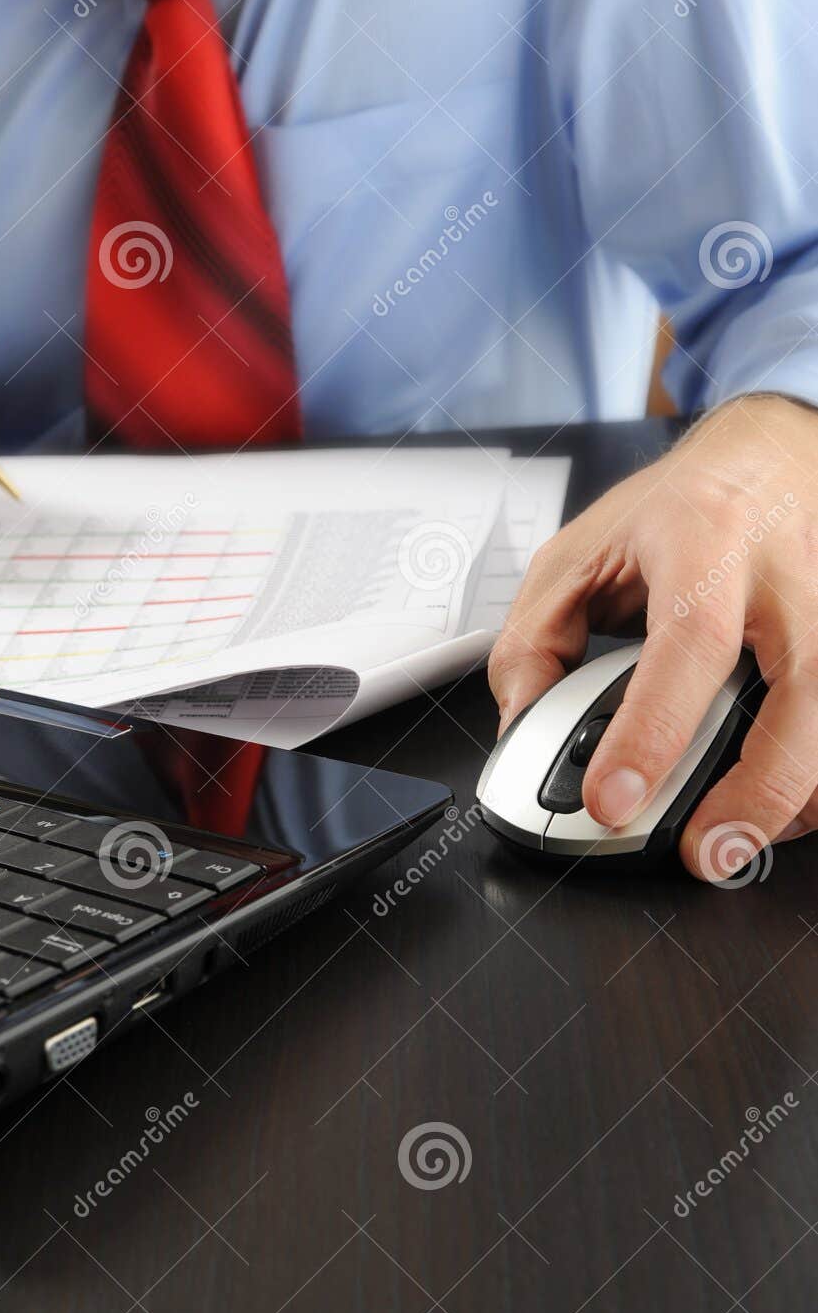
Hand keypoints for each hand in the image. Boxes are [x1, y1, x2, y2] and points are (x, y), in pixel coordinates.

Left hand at [488, 395, 817, 879]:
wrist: (769, 460)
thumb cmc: (677, 510)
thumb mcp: (578, 551)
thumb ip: (535, 638)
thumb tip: (523, 723)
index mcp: (704, 540)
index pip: (688, 644)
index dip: (652, 731)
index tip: (614, 798)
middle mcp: (788, 575)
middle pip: (800, 693)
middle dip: (755, 792)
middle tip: (701, 852)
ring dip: (791, 800)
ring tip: (731, 844)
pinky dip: (812, 785)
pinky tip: (774, 811)